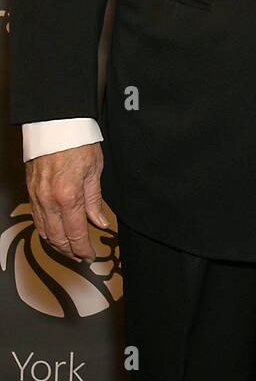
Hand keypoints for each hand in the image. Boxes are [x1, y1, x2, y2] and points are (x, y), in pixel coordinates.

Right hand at [25, 143, 109, 262]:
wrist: (55, 123)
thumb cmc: (78, 141)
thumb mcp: (94, 170)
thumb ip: (95, 200)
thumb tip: (99, 222)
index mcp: (69, 196)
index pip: (76, 234)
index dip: (83, 249)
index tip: (91, 255)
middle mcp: (49, 200)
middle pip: (58, 238)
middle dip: (70, 251)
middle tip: (81, 256)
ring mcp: (37, 197)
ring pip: (44, 231)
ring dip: (57, 244)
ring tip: (69, 249)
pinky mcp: (30, 192)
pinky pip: (36, 219)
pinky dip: (45, 230)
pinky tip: (54, 233)